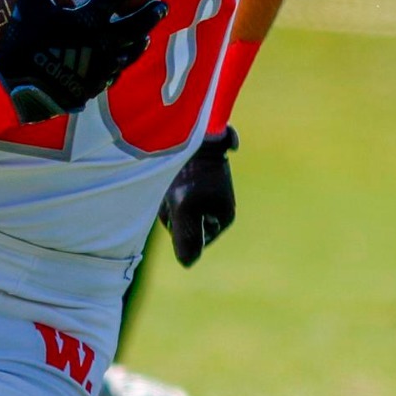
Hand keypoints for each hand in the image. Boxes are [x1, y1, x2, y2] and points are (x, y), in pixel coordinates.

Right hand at [0, 0, 167, 123]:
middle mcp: (103, 43)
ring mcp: (102, 68)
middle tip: (163, 4)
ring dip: (141, 40)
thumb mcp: (27, 6)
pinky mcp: (95, 87)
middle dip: (152, 13)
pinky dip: (121, 64)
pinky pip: (115, 73)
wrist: (23, 92)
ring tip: (147, 35)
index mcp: (90, 21)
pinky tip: (120, 62)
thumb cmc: (24, 46)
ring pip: (130, 52)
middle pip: (136, 25)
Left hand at [159, 128, 238, 266]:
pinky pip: (178, 190)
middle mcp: (221, 205)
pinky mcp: (200, 176)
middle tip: (173, 192)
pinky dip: (169, 185)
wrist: (194, 132)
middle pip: (186, 224)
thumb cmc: (189, 172)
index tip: (180, 208)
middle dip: (174, 213)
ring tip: (171, 180)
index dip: (180, 228)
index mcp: (225, 217)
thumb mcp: (186, 210)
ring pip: (180, 207)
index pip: (194, 241)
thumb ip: (187, 240)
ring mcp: (211, 190)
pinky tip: (170, 173)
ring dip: (169, 198)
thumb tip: (188, 264)